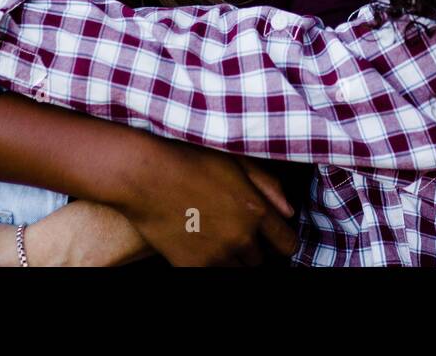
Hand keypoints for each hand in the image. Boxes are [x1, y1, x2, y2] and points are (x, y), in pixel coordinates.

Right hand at [124, 136, 297, 265]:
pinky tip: (197, 244)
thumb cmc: (192, 161)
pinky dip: (208, 264)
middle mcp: (241, 237)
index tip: (275, 240)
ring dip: (232, 258)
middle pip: (259, 260)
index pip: (287, 243)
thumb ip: (268, 186)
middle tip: (232, 229)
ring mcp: (216, 256)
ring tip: (214, 236)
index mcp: (255, 211)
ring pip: (237, 271)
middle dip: (251, 247)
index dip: (283, 242)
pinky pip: (212, 275)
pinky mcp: (192, 267)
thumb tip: (289, 211)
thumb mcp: (238, 162)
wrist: (146, 176)